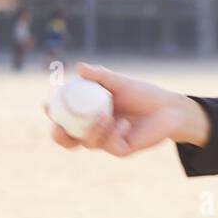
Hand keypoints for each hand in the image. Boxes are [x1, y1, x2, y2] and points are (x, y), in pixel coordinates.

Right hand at [44, 62, 202, 156]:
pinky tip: (125, 124)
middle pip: (68, 140)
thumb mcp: (120, 83)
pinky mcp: (122, 150)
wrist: (169, 108)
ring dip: (93, 131)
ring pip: (88, 143)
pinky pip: (110, 146)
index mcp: (90, 114)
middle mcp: (95, 130)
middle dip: (58, 136)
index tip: (47, 104)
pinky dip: (114, 134)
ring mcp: (108, 141)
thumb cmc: (143, 94)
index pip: (65, 118)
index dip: (53, 114)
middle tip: (57, 127)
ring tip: (106, 116)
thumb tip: (80, 67)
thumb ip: (101, 76)